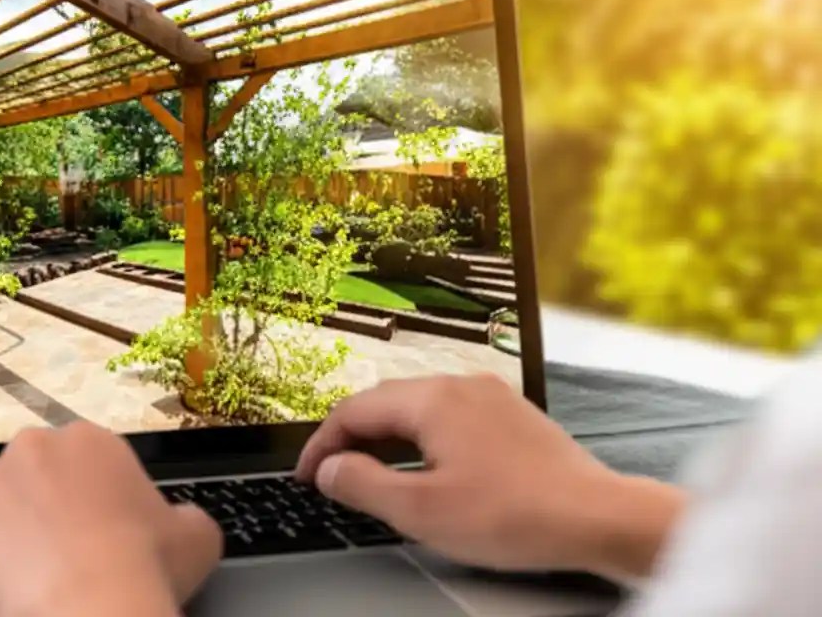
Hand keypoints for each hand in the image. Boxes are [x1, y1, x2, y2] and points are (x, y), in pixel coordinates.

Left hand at [0, 422, 220, 616]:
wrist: (94, 606)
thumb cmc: (144, 570)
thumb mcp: (195, 537)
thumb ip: (186, 518)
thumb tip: (186, 521)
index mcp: (94, 444)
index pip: (79, 451)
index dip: (82, 485)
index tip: (89, 514)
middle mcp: (37, 449)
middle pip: (24, 458)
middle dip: (31, 488)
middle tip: (47, 531)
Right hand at [296, 375, 684, 581]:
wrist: (598, 517)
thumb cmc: (515, 515)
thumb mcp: (421, 511)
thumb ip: (363, 486)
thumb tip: (330, 469)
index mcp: (432, 400)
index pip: (354, 410)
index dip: (321, 445)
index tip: (306, 475)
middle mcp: (460, 386)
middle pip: (385, 402)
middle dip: (351, 438)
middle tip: (331, 475)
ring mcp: (491, 397)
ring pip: (420, 408)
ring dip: (388, 438)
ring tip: (373, 475)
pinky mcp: (514, 416)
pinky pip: (451, 417)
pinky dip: (424, 439)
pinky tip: (428, 470)